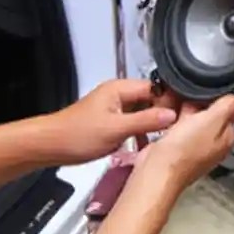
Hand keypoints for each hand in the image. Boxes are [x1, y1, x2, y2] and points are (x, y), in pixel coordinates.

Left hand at [36, 80, 181, 164]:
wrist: (50, 146)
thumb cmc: (78, 135)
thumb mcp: (116, 129)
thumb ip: (146, 121)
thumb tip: (173, 115)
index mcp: (120, 89)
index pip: (156, 88)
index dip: (171, 101)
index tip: (184, 117)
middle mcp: (119, 94)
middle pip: (151, 99)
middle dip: (163, 113)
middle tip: (177, 130)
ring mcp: (114, 108)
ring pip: (143, 112)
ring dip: (152, 124)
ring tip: (165, 139)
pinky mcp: (110, 121)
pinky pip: (133, 122)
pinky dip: (140, 132)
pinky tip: (146, 145)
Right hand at [134, 90, 233, 192]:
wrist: (156, 171)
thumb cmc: (185, 151)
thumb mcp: (213, 120)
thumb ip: (230, 105)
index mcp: (227, 137)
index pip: (232, 109)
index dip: (223, 95)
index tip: (212, 85)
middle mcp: (214, 143)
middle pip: (212, 112)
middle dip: (201, 100)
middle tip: (191, 93)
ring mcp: (195, 145)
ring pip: (193, 116)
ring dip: (186, 107)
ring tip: (177, 100)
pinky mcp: (177, 146)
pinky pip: (178, 124)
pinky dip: (174, 116)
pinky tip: (167, 113)